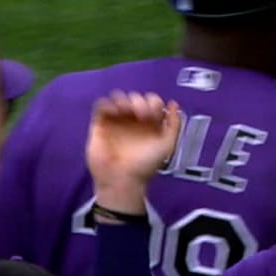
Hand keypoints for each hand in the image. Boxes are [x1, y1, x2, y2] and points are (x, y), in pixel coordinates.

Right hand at [86, 91, 181, 210]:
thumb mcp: (168, 145)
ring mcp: (117, 121)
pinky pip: (101, 105)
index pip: (153, 101)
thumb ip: (174, 124)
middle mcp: (134, 120)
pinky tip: (114, 113)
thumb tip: (174, 104)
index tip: (151, 116)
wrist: (122, 178)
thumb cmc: (146, 164)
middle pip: (136, 98)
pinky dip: (107, 103)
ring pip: (119, 97)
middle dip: (139, 102)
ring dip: (123, 99)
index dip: (153, 103)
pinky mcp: (101, 124)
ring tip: (124, 111)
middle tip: (139, 116)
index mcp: (150, 124)